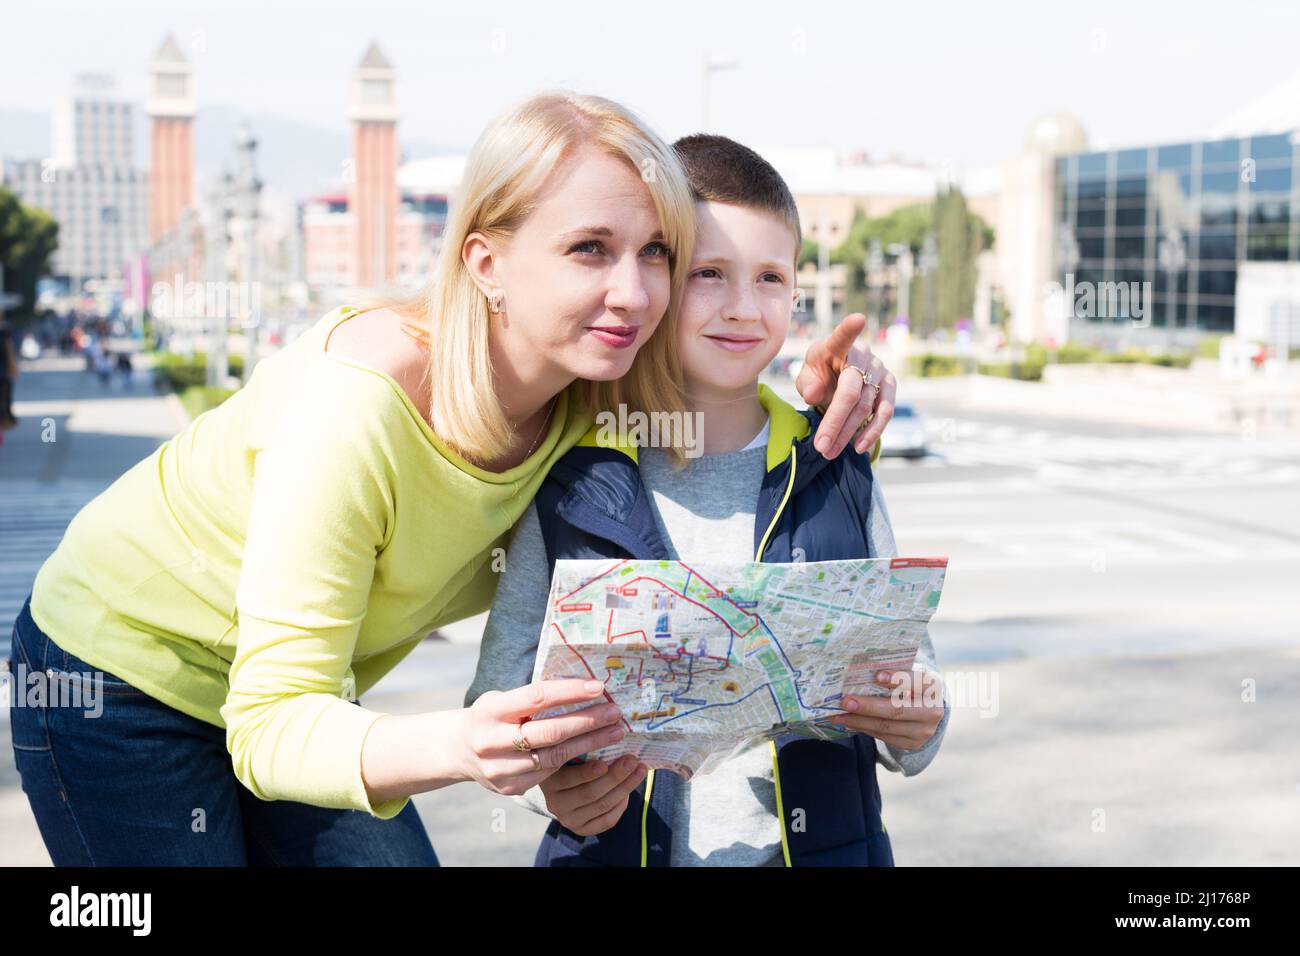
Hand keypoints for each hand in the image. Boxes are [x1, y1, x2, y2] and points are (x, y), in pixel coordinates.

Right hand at [454, 679, 626, 795]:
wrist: (458, 750)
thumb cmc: (491, 716)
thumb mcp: (501, 699)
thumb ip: (531, 697)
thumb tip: (582, 686)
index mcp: (490, 710)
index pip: (536, 697)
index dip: (570, 692)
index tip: (598, 687)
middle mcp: (491, 741)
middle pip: (549, 731)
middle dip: (587, 721)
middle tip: (615, 712)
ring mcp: (499, 768)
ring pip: (554, 756)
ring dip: (590, 743)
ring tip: (614, 731)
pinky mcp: (509, 787)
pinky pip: (548, 772)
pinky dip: (573, 761)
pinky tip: (593, 750)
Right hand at [539, 754, 648, 835]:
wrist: (564, 787)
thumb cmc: (570, 761)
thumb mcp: (568, 752)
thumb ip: (582, 745)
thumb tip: (612, 727)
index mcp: (548, 781)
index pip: (569, 778)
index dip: (588, 772)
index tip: (606, 762)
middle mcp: (555, 803)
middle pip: (590, 793)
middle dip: (615, 776)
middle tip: (632, 760)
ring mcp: (568, 819)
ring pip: (602, 805)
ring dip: (625, 788)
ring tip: (639, 771)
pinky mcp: (582, 829)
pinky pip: (606, 821)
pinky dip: (621, 806)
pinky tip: (629, 791)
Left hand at [795, 313, 896, 458]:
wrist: (839, 375)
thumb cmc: (820, 373)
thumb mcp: (806, 376)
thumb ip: (807, 383)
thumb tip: (814, 395)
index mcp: (837, 346)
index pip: (843, 336)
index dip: (850, 328)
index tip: (858, 319)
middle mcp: (863, 355)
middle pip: (851, 391)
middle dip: (835, 422)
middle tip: (821, 446)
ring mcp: (879, 370)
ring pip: (866, 406)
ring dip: (849, 433)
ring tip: (831, 452)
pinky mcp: (889, 386)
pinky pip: (884, 412)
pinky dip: (872, 432)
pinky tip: (858, 447)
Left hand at [823, 668, 944, 750]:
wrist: (929, 708)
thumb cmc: (912, 684)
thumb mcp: (910, 673)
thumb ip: (893, 671)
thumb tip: (859, 672)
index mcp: (934, 687)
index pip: (917, 682)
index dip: (897, 679)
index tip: (876, 675)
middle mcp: (933, 711)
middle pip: (897, 709)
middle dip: (868, 706)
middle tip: (846, 701)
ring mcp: (924, 731)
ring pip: (887, 726)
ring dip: (859, 721)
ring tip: (839, 715)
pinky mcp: (912, 743)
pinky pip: (884, 736)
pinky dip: (865, 728)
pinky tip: (849, 722)